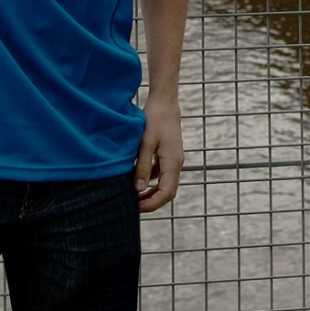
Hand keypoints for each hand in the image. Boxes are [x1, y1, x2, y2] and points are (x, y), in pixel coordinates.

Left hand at [136, 91, 183, 212]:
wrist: (164, 102)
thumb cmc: (155, 119)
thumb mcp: (145, 143)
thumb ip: (142, 166)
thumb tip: (138, 189)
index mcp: (173, 162)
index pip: (166, 193)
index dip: (152, 204)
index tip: (136, 208)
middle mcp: (176, 164)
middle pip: (168, 192)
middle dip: (152, 201)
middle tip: (133, 206)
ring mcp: (174, 159)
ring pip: (165, 184)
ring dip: (151, 192)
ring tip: (134, 195)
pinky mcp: (169, 155)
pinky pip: (162, 174)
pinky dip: (151, 181)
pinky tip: (138, 178)